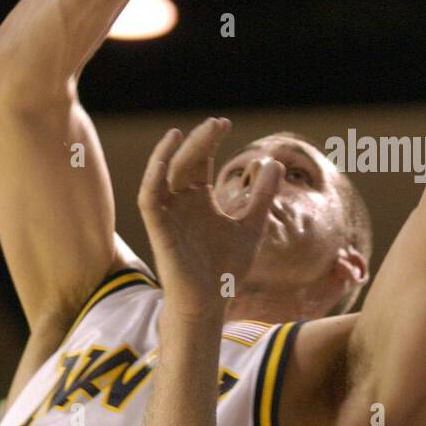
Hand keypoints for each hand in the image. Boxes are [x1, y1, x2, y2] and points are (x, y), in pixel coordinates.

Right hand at [137, 118, 282, 318]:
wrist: (210, 302)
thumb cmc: (226, 268)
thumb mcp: (251, 225)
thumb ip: (262, 195)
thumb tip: (276, 162)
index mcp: (200, 200)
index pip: (201, 162)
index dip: (209, 141)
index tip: (225, 123)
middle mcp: (182, 202)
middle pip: (185, 162)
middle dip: (199, 141)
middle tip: (217, 123)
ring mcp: (169, 214)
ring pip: (165, 174)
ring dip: (173, 152)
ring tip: (185, 132)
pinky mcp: (158, 228)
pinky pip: (149, 197)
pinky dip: (154, 176)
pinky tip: (165, 159)